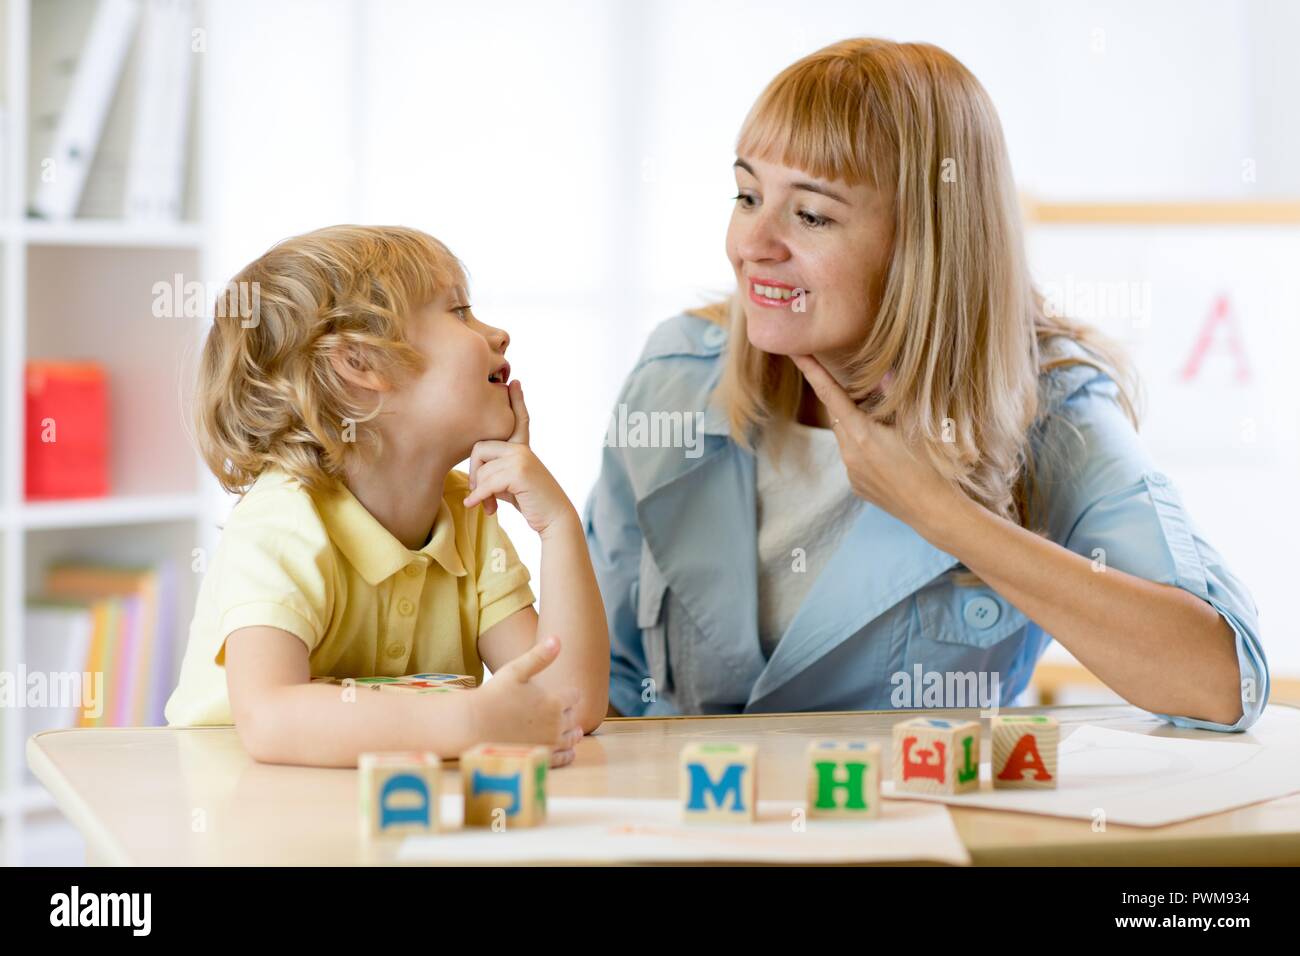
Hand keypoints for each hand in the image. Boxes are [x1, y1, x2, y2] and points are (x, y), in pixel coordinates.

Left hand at [463, 380, 574, 534]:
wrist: (554, 518)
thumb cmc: (530, 502)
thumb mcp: (510, 482)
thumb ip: (497, 471)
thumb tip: (474, 477)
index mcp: (523, 447)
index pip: (518, 420)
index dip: (517, 401)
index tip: (515, 382)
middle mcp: (522, 448)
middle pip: (479, 448)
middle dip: (474, 473)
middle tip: (477, 492)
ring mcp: (521, 458)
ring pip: (481, 470)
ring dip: (480, 492)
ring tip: (487, 506)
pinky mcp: (520, 472)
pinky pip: (486, 483)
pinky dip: (479, 497)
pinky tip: (475, 505)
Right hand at [468, 635, 583, 767]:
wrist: (474, 726)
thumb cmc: (493, 696)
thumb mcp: (516, 670)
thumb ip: (539, 656)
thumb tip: (558, 638)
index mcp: (554, 701)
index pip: (574, 696)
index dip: (569, 694)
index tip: (564, 694)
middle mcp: (557, 723)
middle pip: (573, 717)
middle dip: (569, 713)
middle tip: (563, 712)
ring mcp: (550, 743)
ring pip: (571, 738)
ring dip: (572, 734)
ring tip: (572, 731)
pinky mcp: (541, 758)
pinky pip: (563, 758)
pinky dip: (567, 754)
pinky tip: (567, 751)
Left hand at [790, 353, 967, 538]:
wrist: (936, 512)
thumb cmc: (934, 465)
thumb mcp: (918, 424)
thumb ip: (895, 396)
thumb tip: (882, 374)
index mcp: (862, 434)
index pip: (829, 394)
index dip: (811, 371)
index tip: (795, 352)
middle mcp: (849, 454)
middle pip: (838, 415)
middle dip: (847, 401)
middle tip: (870, 395)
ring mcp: (851, 473)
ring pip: (847, 438)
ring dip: (859, 427)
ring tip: (890, 432)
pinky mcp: (857, 487)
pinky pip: (854, 459)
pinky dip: (864, 449)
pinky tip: (890, 457)